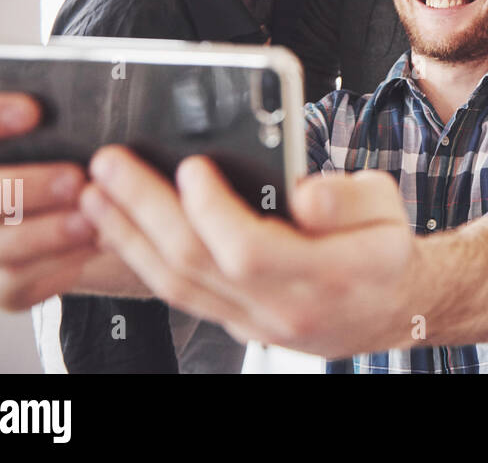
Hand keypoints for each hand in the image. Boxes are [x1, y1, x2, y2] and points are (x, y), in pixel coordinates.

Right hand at [0, 93, 97, 309]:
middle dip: (15, 187)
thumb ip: (51, 125)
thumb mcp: (48, 137)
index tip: (32, 111)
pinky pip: (9, 284)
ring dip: (35, 234)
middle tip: (74, 179)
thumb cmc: (52, 161)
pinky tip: (92, 245)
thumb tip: (84, 111)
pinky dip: (55, 264)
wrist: (69, 215)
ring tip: (89, 220)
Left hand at [79, 145, 417, 357]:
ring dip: (129, 237)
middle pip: (197, 266)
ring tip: (96, 194)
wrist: (391, 307)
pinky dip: (141, 260)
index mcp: (326, 275)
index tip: (189, 165)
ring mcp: (254, 323)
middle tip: (110, 165)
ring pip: (176, 287)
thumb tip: (304, 194)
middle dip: (145, 210)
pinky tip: (121, 228)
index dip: (211, 210)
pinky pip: (178, 295)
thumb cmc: (384, 248)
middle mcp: (283, 308)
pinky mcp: (235, 323)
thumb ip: (348, 198)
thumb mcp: (387, 206)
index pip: (250, 250)